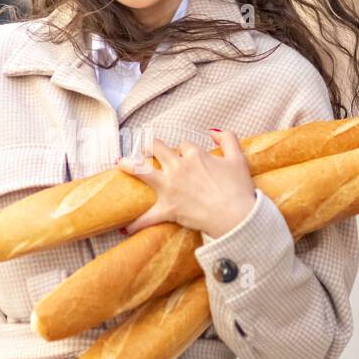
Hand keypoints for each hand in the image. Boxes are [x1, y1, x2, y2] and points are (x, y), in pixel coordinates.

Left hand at [118, 130, 256, 240]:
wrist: (236, 217)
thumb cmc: (239, 189)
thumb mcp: (238, 158)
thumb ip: (228, 139)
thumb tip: (214, 131)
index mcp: (195, 155)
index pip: (184, 145)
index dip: (184, 150)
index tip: (187, 156)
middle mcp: (179, 168)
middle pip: (158, 149)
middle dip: (151, 147)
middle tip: (146, 148)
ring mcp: (170, 188)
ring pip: (143, 172)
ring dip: (129, 166)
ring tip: (119, 164)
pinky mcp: (168, 209)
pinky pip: (147, 216)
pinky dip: (136, 223)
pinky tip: (124, 228)